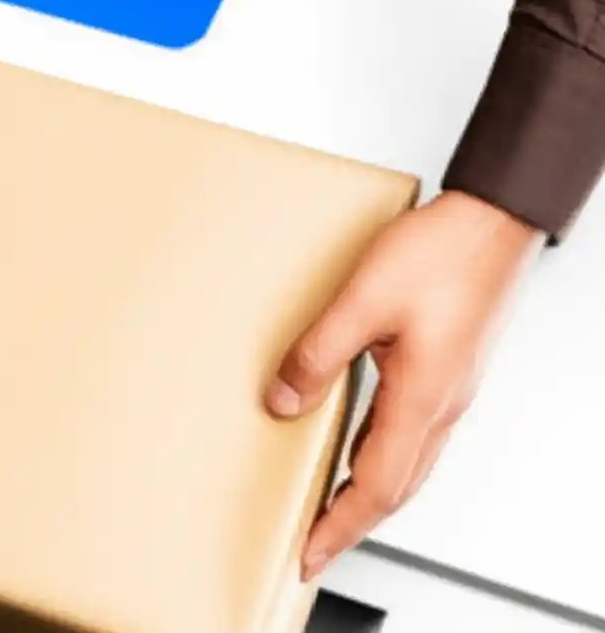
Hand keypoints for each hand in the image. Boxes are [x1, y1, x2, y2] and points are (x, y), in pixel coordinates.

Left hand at [264, 191, 543, 580]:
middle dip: (351, 523)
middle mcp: (442, 405)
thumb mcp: (361, 302)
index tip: (308, 556)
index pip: (374, 488)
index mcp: (422, 399)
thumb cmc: (441, 252)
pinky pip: (411, 434)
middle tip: (313, 545)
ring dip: (366, 493)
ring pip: (407, 464)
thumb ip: (317, 355)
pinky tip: (358, 445)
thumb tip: (281, 402)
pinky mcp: (447, 370)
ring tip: (329, 508)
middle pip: (394, 488)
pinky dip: (380, 457)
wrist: (494, 219)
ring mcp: (450, 390)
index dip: (338, 528)